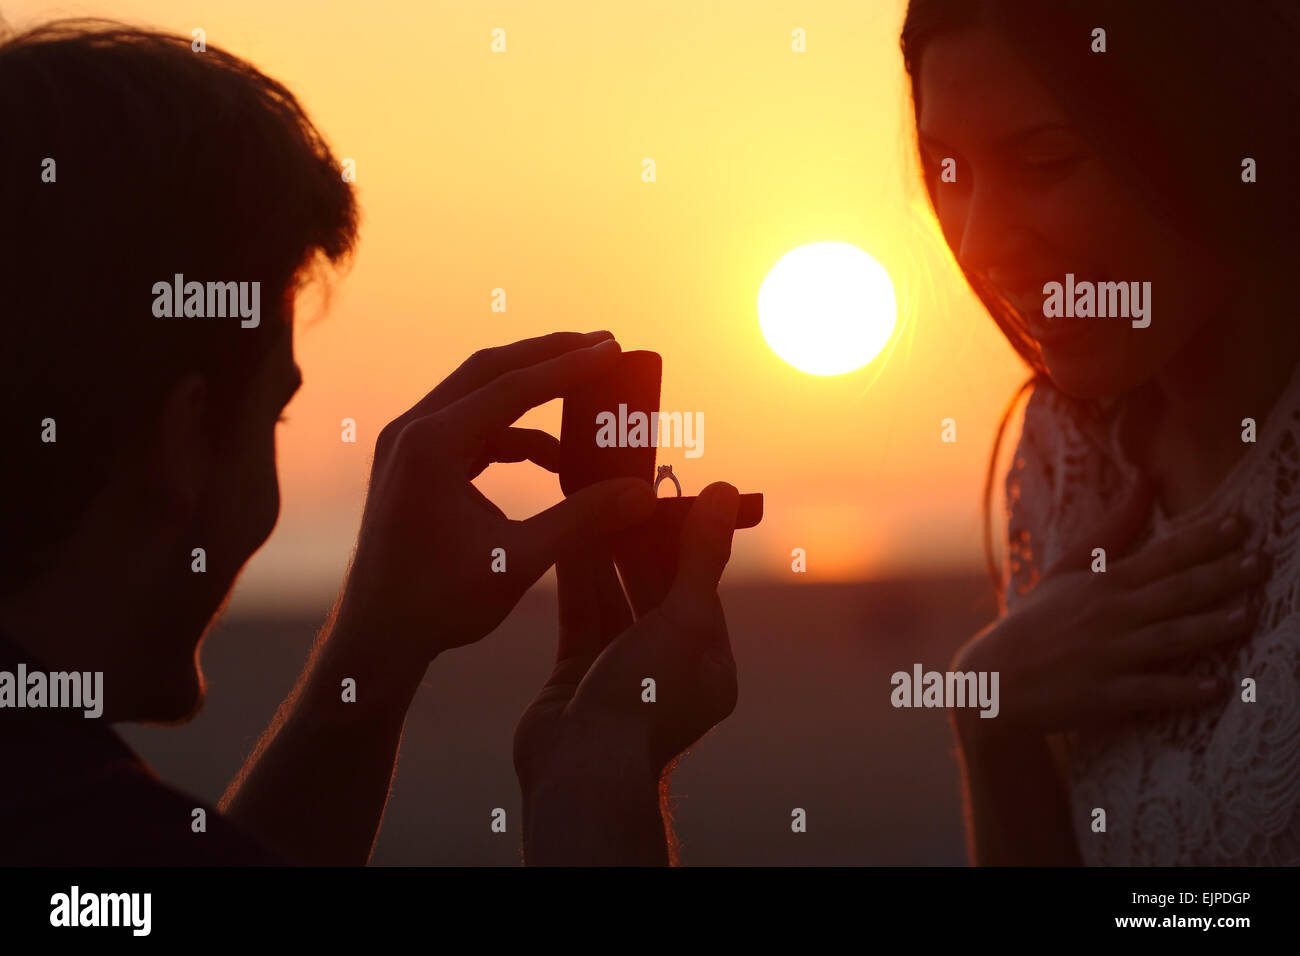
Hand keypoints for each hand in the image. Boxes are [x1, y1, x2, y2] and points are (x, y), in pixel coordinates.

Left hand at [334, 331, 657, 665]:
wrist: (376, 639)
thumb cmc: (438, 605)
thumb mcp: (517, 562)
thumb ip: (581, 520)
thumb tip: (643, 492)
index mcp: (431, 446)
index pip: (511, 386)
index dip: (568, 366)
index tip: (614, 349)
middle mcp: (412, 432)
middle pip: (491, 370)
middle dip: (551, 356)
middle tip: (605, 345)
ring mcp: (408, 445)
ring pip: (480, 395)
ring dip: (534, 393)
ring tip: (588, 394)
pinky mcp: (414, 464)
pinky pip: (471, 428)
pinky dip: (514, 433)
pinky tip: (555, 459)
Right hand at [514, 481, 740, 803]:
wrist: (583, 772)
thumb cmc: (645, 699)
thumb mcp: (683, 619)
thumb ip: (700, 556)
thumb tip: (723, 492)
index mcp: (709, 664)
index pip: (699, 586)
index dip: (683, 538)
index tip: (664, 495)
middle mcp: (668, 668)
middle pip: (654, 590)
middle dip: (638, 543)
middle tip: (620, 491)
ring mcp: (620, 673)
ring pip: (613, 599)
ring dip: (603, 554)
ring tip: (589, 503)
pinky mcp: (576, 676)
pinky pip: (580, 616)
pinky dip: (574, 580)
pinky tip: (566, 539)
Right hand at [954, 475, 1267, 740]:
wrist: (995, 680)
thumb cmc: (1038, 621)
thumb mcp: (1067, 569)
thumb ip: (1111, 529)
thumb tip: (1145, 480)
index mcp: (1104, 584)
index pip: (1162, 556)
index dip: (1203, 539)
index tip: (1242, 524)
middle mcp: (1109, 615)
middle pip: (1174, 592)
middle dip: (1221, 576)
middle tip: (1263, 561)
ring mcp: (1108, 656)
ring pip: (1168, 638)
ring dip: (1210, 627)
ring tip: (1250, 615)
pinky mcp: (1104, 695)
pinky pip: (1151, 691)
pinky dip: (1183, 690)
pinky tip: (1216, 687)